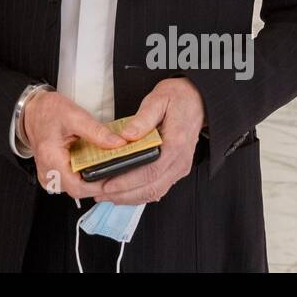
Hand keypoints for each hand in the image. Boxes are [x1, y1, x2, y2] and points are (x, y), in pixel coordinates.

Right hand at [22, 89, 125, 200]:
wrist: (33, 111)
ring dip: (92, 181)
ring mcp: (49, 176)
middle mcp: (47, 172)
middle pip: (79, 190)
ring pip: (76, 189)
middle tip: (115, 169)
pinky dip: (84, 178)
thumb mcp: (75, 116)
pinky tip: (91, 167)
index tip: (115, 176)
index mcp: (51, 158)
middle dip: (99, 182)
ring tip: (104, 166)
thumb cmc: (49, 112)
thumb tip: (118, 144)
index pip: (78, 186)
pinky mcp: (52, 176)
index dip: (99, 184)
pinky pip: (71, 184)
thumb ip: (97, 132)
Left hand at [95, 77, 205, 205]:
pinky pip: (158, 188)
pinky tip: (122, 192)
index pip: (151, 170)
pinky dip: (139, 194)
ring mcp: (179, 167)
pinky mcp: (176, 170)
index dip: (128, 181)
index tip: (107, 184)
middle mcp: (180, 160)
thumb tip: (126, 136)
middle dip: (123, 194)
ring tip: (106, 195)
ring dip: (129, 197)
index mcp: (176, 143)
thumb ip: (142, 119)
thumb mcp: (157, 100)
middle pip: (152, 187)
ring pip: (155, 192)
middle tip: (100, 193)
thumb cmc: (178, 98)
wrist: (197, 100)